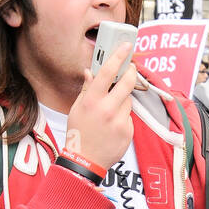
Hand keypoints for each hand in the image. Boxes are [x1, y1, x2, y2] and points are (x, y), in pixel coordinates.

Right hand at [65, 44, 136, 171]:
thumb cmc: (78, 135)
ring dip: (123, 101)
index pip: (108, 71)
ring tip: (110, 112)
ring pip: (128, 101)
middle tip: (130, 70)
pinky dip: (123, 118)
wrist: (84, 162)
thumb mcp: (77, 109)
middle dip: (131, 73)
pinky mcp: (128, 131)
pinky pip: (129, 117)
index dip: (119, 56)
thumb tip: (92, 72)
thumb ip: (87, 89)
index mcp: (92, 100)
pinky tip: (112, 127)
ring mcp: (119, 121)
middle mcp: (107, 109)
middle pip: (127, 82)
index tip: (126, 46)